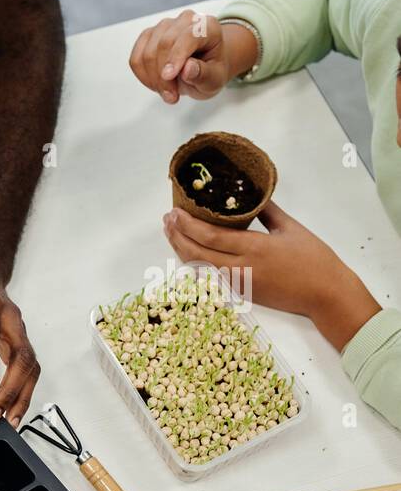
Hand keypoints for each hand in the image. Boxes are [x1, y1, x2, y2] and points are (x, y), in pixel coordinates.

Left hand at [0, 262, 39, 424]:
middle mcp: (11, 319)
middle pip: (21, 358)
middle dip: (9, 390)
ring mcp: (21, 330)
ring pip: (31, 365)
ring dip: (23, 395)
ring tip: (9, 420)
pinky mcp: (21, 339)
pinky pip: (30, 366)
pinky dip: (25, 389)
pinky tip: (14, 407)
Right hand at [128, 12, 247, 102]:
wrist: (206, 64)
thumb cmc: (212, 69)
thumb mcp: (215, 79)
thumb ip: (203, 74)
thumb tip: (187, 69)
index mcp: (208, 27)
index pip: (188, 36)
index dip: (176, 56)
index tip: (168, 77)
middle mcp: (186, 21)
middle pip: (164, 44)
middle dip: (163, 76)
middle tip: (172, 97)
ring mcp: (164, 26)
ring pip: (147, 52)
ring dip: (153, 78)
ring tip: (167, 92)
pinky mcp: (148, 36)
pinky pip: (136, 58)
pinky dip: (143, 76)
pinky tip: (156, 84)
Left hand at [163, 204, 379, 349]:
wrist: (325, 295)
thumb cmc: (314, 259)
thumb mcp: (291, 228)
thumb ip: (268, 211)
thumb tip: (252, 195)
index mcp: (255, 248)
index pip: (211, 236)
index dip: (188, 225)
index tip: (174, 213)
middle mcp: (241, 267)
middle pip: (198, 253)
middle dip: (178, 236)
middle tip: (166, 221)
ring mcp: (239, 282)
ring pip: (201, 266)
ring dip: (183, 249)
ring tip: (172, 233)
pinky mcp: (241, 291)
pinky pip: (212, 274)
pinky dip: (197, 261)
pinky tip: (190, 250)